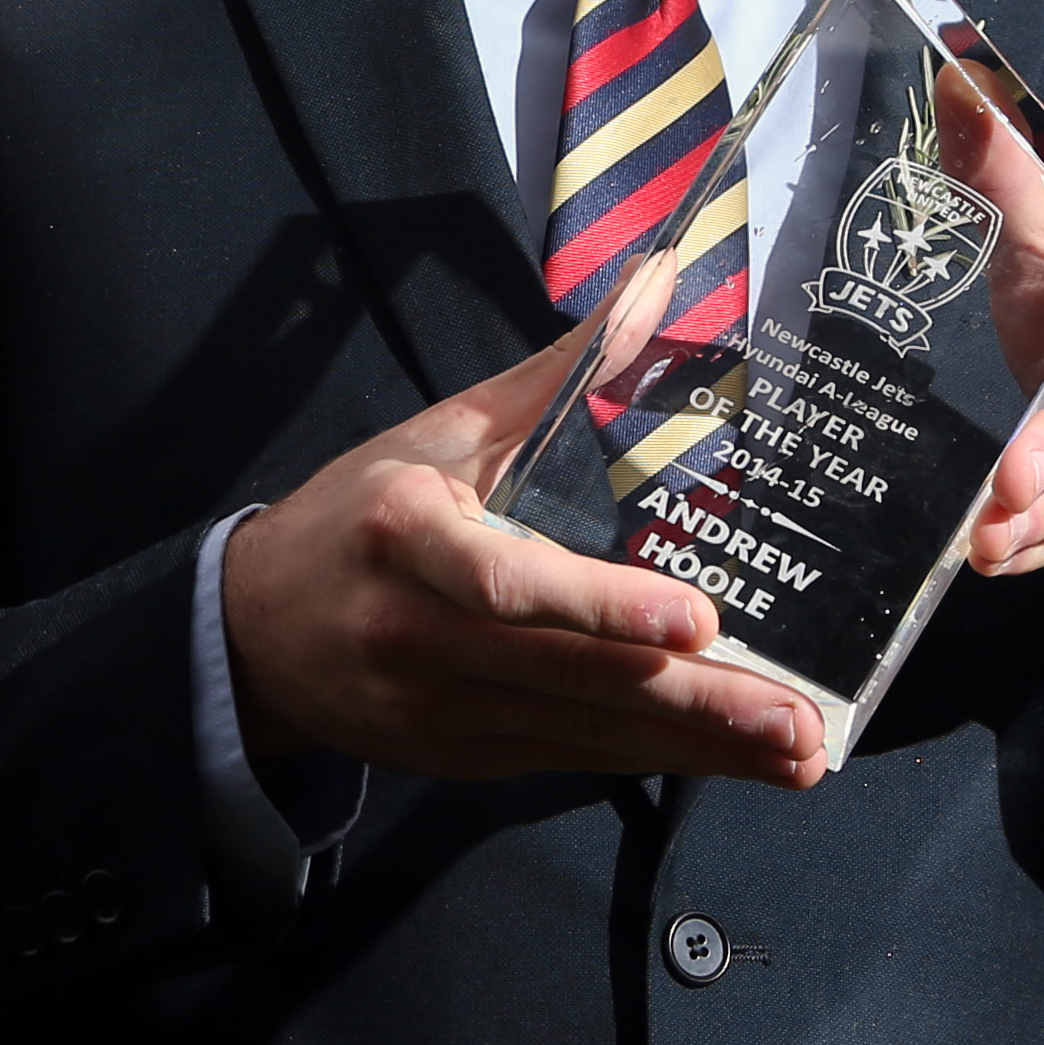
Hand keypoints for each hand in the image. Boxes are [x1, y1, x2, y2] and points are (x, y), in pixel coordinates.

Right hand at [220, 323, 828, 787]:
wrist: (250, 632)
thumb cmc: (356, 517)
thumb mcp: (440, 432)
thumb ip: (559, 373)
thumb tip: (659, 285)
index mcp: (404, 536)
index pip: (507, 583)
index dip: (603, 607)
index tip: (693, 619)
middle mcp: (417, 632)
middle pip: (572, 675)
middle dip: (694, 702)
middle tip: (792, 720)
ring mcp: (435, 709)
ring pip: (585, 732)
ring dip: (696, 746)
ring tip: (794, 754)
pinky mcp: (457, 758)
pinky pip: (569, 760)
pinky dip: (651, 759)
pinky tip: (726, 760)